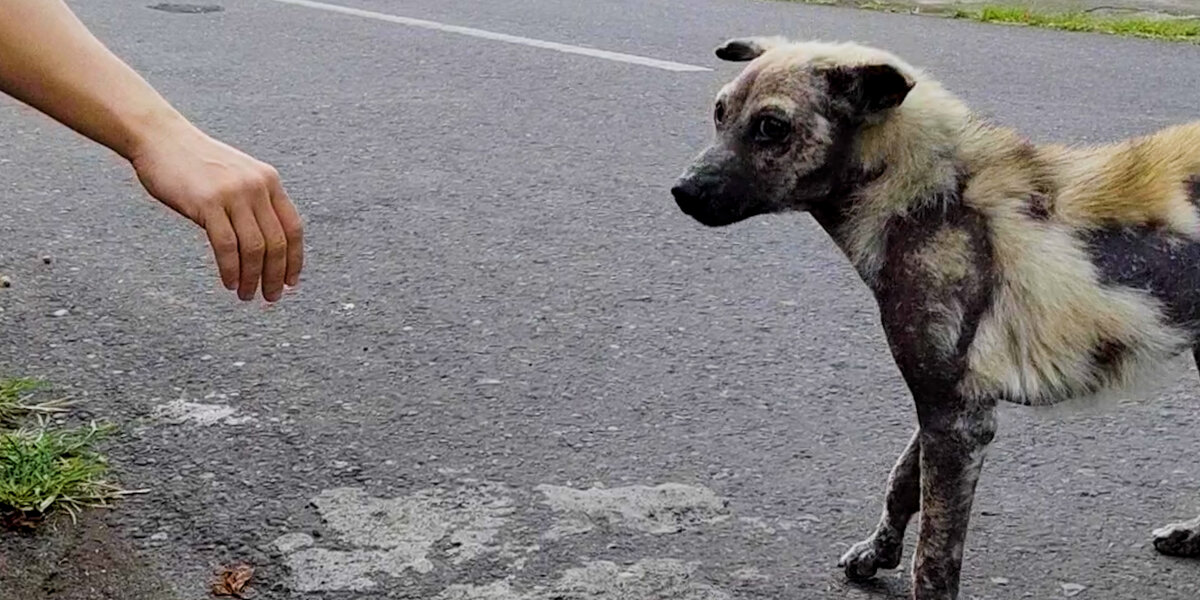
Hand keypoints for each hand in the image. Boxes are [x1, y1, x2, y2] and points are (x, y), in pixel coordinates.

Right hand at [129, 124, 303, 301]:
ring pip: (254, 248)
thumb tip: (266, 246)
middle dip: (275, 276)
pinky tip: (230, 283)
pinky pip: (226, 246)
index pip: (293, 228)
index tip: (290, 282)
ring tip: (248, 295)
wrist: (160, 138)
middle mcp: (257, 186)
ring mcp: (233, 194)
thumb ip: (254, 202)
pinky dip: (231, 270)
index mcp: (269, 181)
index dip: (295, 259)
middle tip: (270, 297)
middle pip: (277, 242)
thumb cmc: (196, 163)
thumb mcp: (237, 176)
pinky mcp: (207, 203)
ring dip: (253, 278)